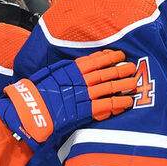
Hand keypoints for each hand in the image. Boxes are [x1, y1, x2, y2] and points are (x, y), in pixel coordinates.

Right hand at [0, 50, 135, 149]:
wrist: (31, 110)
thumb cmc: (36, 92)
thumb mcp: (49, 74)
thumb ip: (64, 70)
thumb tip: (74, 66)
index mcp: (72, 69)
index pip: (95, 60)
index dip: (109, 57)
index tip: (119, 55)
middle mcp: (81, 80)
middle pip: (106, 73)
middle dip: (121, 69)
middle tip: (132, 67)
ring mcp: (85, 95)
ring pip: (110, 87)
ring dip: (124, 85)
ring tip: (134, 84)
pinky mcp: (86, 110)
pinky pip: (107, 105)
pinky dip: (119, 103)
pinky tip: (128, 103)